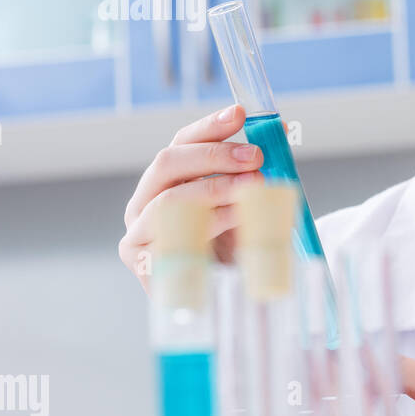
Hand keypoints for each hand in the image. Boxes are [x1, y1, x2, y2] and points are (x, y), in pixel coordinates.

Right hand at [119, 104, 267, 294]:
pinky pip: (173, 236)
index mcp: (167, 182)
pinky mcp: (143, 264)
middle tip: (255, 157)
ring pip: (170, 199)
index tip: (239, 114)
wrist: (230, 301)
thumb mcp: (249, 205)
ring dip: (216, 188)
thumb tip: (276, 134)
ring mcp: (138, 233)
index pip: (181, 142)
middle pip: (168, 162)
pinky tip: (237, 217)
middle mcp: (144, 203)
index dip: (209, 126)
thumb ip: (253, 173)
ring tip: (254, 189)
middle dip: (215, 155)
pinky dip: (209, 223)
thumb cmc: (237, 251)